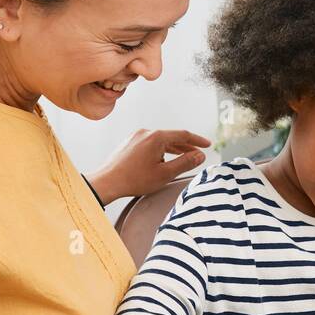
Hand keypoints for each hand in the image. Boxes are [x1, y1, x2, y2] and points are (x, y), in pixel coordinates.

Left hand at [88, 128, 211, 204]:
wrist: (107, 182)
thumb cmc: (134, 179)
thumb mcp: (165, 174)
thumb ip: (185, 162)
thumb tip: (200, 155)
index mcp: (156, 137)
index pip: (183, 135)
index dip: (198, 140)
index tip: (207, 145)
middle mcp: (146, 132)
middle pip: (172, 137)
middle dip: (186, 146)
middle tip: (198, 154)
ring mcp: (136, 137)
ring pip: (160, 141)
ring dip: (173, 149)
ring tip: (183, 157)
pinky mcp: (129, 143)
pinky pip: (150, 143)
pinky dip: (161, 150)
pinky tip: (163, 159)